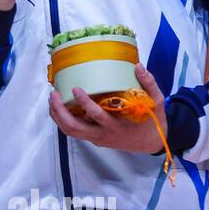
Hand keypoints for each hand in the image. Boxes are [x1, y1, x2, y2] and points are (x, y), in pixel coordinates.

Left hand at [48, 63, 168, 153]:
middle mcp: (104, 135)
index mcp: (117, 126)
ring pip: (71, 131)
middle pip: (74, 127)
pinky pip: (74, 132)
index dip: (84, 103)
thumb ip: (149, 84)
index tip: (76, 88)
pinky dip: (63, 121)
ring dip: (58, 116)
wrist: (152, 143)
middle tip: (54, 94)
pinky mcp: (94, 139)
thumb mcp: (156, 102)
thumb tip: (138, 66)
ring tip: (52, 99)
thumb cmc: (152, 121)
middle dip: (61, 111)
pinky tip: (59, 107)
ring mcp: (97, 138)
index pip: (97, 116)